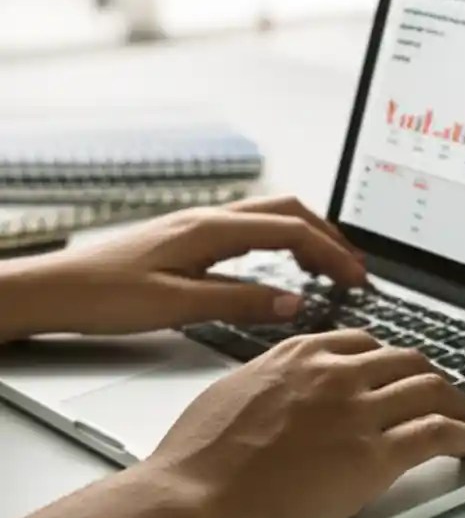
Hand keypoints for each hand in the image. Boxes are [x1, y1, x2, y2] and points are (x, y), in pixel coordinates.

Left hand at [0, 196, 364, 339]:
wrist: (54, 290)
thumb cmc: (104, 296)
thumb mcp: (178, 306)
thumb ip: (241, 301)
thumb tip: (295, 302)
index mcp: (212, 229)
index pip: (292, 231)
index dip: (333, 254)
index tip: (358, 278)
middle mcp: (209, 219)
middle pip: (289, 212)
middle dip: (330, 237)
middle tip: (355, 270)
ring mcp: (200, 225)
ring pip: (272, 216)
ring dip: (309, 236)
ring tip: (330, 267)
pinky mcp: (190, 238)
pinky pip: (252, 229)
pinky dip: (282, 242)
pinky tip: (284, 267)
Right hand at [139, 329, 464, 517]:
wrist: (194, 499)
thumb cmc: (198, 461)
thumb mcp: (233, 392)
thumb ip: (272, 383)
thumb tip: (284, 392)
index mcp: (299, 355)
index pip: (365, 344)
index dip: (390, 362)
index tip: (398, 376)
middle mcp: (336, 374)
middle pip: (408, 362)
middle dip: (431, 379)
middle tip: (442, 398)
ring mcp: (359, 412)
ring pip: (432, 391)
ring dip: (458, 405)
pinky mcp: (376, 456)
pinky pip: (438, 433)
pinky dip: (464, 435)